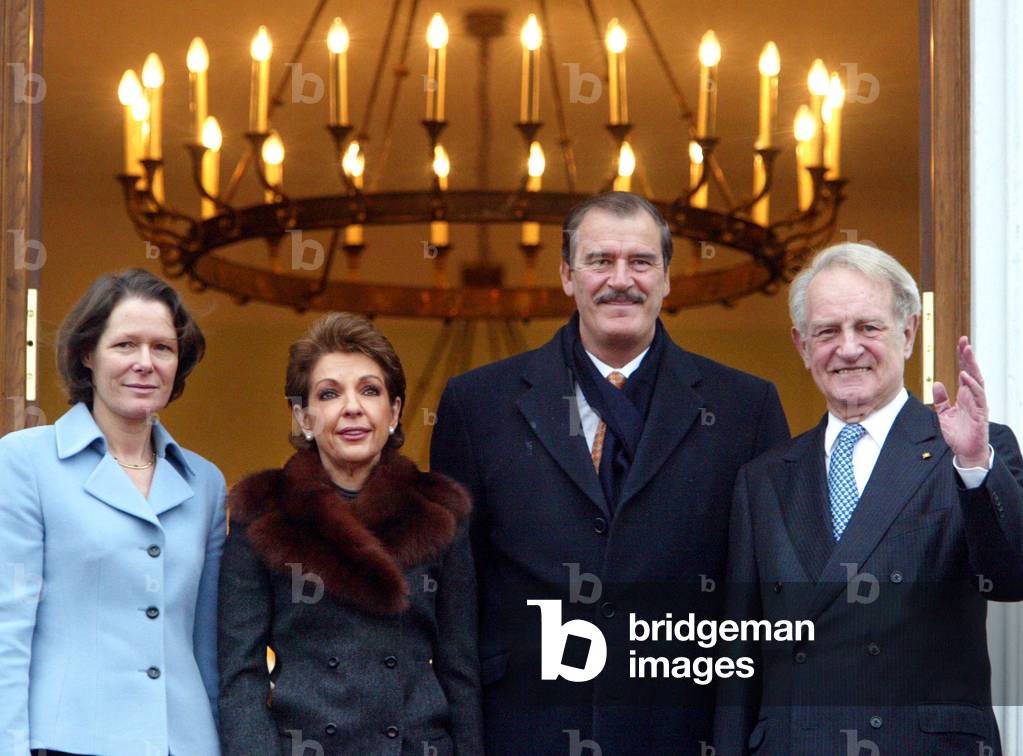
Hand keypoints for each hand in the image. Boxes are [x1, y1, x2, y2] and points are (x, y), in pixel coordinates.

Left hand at [932, 336, 988, 467]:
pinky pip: (978, 395)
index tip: (960, 343)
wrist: (966, 452)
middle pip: (972, 372)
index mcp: (965, 395)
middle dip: (968, 356)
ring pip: (977, 380)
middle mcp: (973, 397)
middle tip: (964, 341)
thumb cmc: (958, 434)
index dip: (963, 358)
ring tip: (966, 351)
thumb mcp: (944, 414)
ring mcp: (978, 403)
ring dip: (972, 365)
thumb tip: (937, 383)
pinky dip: (972, 384)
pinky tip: (965, 375)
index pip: (965, 372)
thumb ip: (941, 399)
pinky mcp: (981, 413)